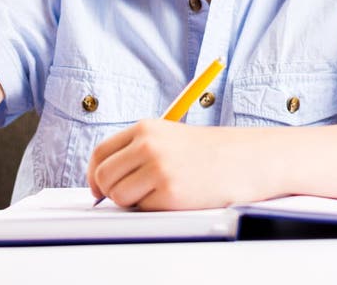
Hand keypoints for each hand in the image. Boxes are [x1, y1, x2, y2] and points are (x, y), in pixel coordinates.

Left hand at [87, 120, 253, 209]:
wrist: (242, 159)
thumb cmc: (205, 153)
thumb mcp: (167, 137)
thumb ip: (135, 150)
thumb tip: (102, 178)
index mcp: (145, 128)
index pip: (100, 152)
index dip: (94, 173)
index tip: (98, 186)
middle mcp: (148, 144)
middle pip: (104, 175)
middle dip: (110, 191)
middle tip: (128, 195)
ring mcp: (158, 167)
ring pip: (118, 195)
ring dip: (132, 201)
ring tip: (157, 192)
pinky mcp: (169, 191)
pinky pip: (142, 208)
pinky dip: (153, 208)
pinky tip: (174, 196)